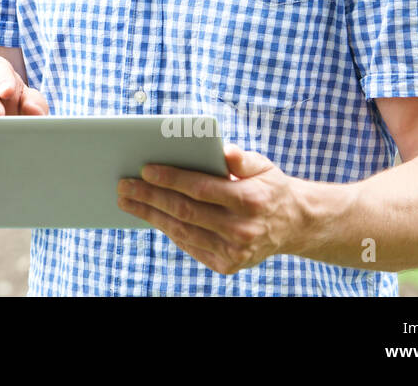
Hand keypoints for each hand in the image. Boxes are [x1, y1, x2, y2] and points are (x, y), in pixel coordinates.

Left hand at [116, 143, 303, 273]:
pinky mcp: (228, 265)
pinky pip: (189, 245)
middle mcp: (243, 230)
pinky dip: (168, 230)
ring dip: (150, 215)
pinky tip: (151, 215)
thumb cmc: (269, 187)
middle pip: (186, 212)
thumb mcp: (263, 165)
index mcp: (251, 201)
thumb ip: (242, 158)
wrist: (293, 225)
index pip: (202, 189)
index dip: (171, 179)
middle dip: (150, 197)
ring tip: (128, 201)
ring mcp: (235, 252)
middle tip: (124, 185)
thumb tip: (225, 151)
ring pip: (183, 231)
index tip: (145, 169)